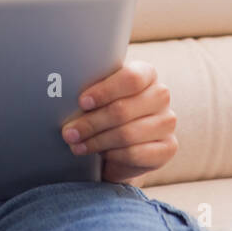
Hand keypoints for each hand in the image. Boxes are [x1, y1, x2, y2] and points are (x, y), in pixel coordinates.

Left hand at [60, 59, 177, 184]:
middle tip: (69, 132)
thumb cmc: (105, 110)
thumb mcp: (99, 95)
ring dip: (97, 142)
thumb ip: (90, 91)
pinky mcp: (168, 147)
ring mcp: (167, 122)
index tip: (82, 102)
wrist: (120, 142)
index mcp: (146, 74)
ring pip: (127, 134)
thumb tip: (63, 94)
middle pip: (123, 109)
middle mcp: (161, 95)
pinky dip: (113, 156)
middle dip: (91, 123)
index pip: (131, 78)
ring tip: (77, 145)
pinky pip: (136, 154)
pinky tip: (100, 155)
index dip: (104, 91)